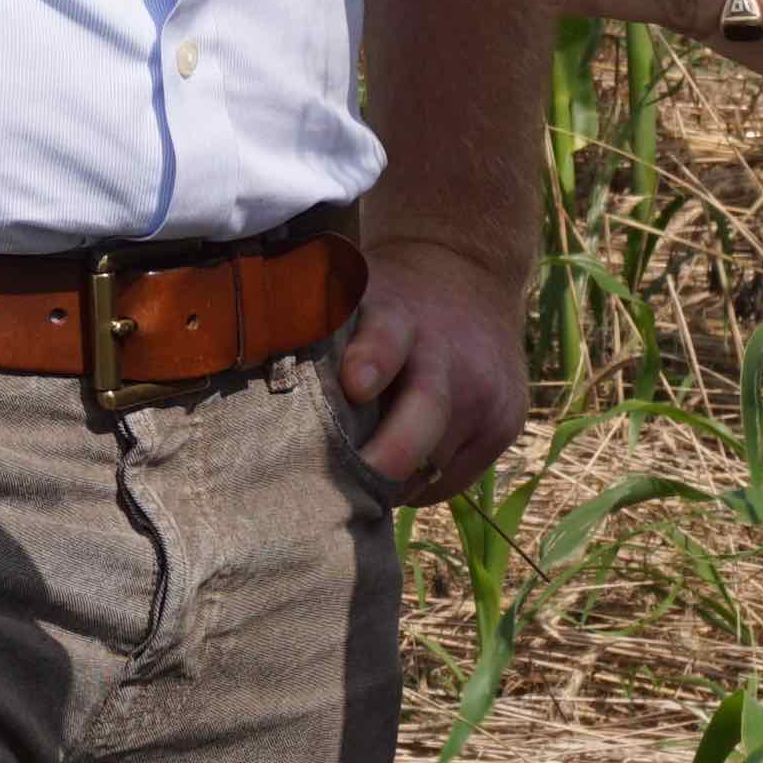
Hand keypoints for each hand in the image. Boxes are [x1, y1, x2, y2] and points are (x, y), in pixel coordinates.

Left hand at [330, 228, 528, 501]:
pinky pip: (454, 478)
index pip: (387, 337)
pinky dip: (420, 483)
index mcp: (399, 317)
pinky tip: (398, 474)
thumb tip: (256, 401)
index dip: (371, 360)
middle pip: (425, 412)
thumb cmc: (387, 303)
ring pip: (435, 462)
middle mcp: (449, 355)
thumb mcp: (354, 299)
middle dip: (391, 453)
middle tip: (352, 487)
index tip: (354, 385)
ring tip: (354, 488)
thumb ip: (318, 340)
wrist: (468, 274)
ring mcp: (486, 392)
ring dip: (392, 481)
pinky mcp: (506, 423)